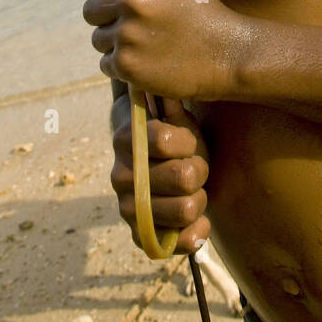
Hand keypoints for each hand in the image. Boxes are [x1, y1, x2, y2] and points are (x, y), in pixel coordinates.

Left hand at [82, 0, 245, 100]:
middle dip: (111, 17)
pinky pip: (105, 63)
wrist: (230, 53)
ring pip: (98, 38)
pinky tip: (150, 60)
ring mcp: (130, 33)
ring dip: (117, 43)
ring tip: (150, 42)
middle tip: (144, 22)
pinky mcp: (129, 65)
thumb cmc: (199, 7)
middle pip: (91, 9)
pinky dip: (124, 66)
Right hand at [110, 93, 210, 254]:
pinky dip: (197, 231)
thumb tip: (163, 79)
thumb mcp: (179, 117)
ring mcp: (128, 209)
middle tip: (197, 166)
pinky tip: (198, 218)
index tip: (189, 139)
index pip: (163, 139)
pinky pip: (179, 242)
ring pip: (186, 208)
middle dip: (200, 170)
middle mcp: (120, 176)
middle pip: (183, 177)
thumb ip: (172, 101)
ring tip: (195, 190)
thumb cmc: (179, 140)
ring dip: (200, 198)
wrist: (171, 173)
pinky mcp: (141, 237)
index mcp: (125, 139)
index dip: (187, 140)